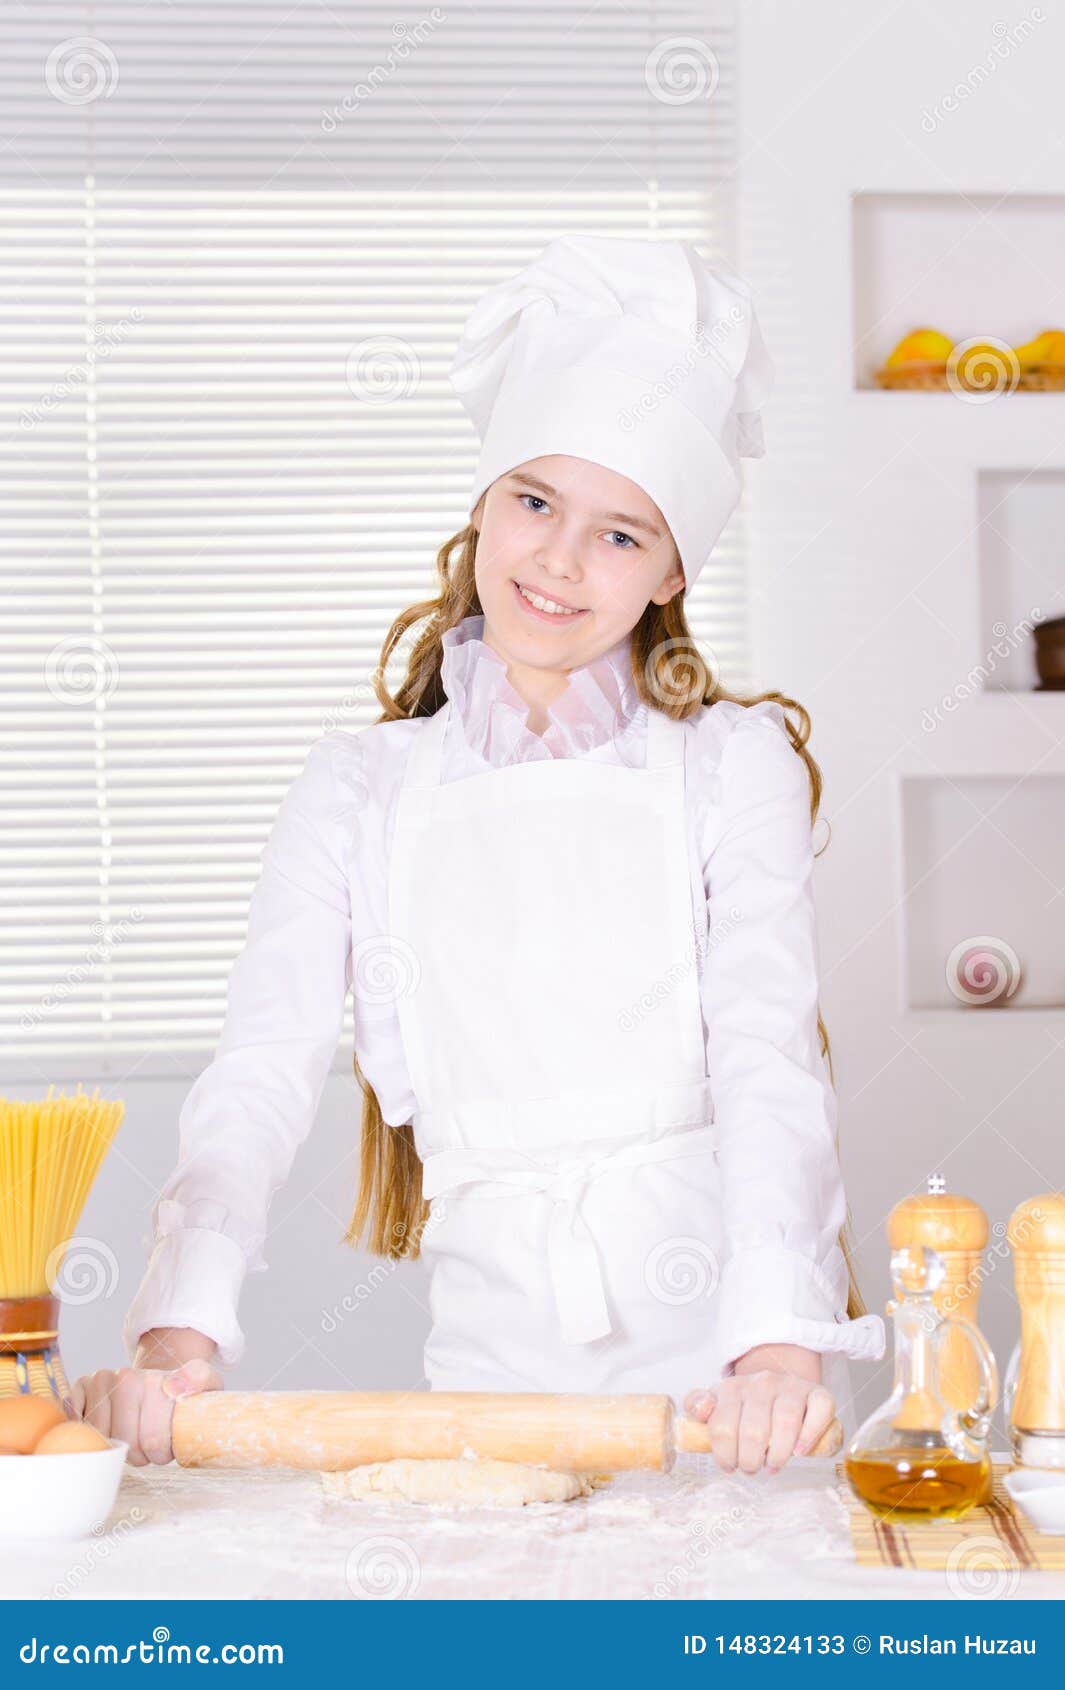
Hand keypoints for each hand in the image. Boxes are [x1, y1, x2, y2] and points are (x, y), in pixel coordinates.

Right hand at [68, 1356, 223, 1466]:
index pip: (151, 1439)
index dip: (160, 1453)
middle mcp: (119, 1378)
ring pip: (101, 1441)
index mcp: (149, 1380)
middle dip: (140, 1455)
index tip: (166, 1448)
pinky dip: (90, 1437)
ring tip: (133, 1441)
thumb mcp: (205, 1382)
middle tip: (150, 1448)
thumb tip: (173, 1388)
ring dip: (118, 1450)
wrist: (157, 1380)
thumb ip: (201, 1379)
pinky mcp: (77, 1392)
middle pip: (126, 1444)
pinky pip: (76, 1426)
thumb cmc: (181, 1393)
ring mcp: (96, 1384)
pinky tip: (108, 1435)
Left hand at [685, 1344, 834, 1474]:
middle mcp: (762, 1383)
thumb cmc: (746, 1405)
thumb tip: (701, 1411)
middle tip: (751, 1468)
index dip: (724, 1455)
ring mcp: (790, 1386)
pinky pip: (820, 1410)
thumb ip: (698, 1405)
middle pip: (754, 1431)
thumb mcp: (716, 1403)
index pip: (722, 1427)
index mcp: (732, 1388)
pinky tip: (800, 1451)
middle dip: (750, 1460)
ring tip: (772, 1465)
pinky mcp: (816, 1393)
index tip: (730, 1465)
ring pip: (785, 1423)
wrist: (779, 1384)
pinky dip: (810, 1435)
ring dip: (778, 1455)